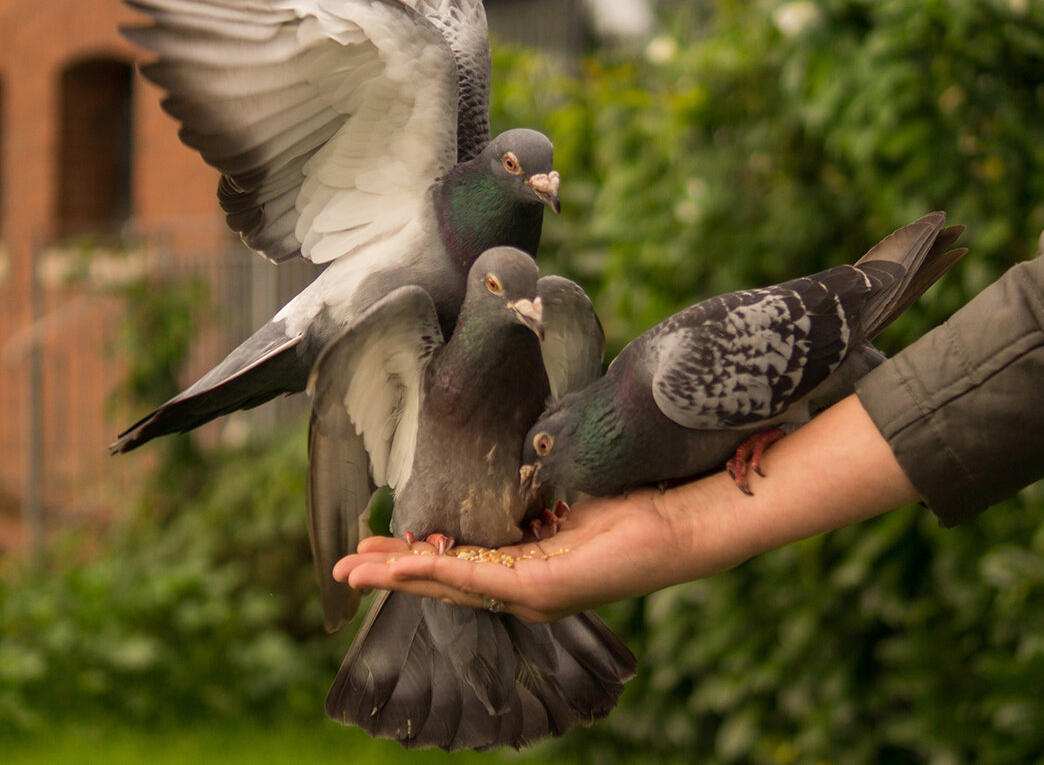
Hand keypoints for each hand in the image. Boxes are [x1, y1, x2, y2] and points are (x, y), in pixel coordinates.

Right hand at [332, 484, 724, 622]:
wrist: (681, 520)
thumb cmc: (634, 505)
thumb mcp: (568, 495)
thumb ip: (532, 493)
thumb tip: (504, 467)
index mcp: (529, 565)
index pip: (459, 563)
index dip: (414, 557)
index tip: (375, 544)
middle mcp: (527, 587)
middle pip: (445, 581)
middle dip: (392, 574)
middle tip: (346, 568)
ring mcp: (535, 592)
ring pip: (452, 584)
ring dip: (399, 577)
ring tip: (357, 572)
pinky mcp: (546, 586)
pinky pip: (480, 578)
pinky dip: (435, 573)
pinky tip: (403, 567)